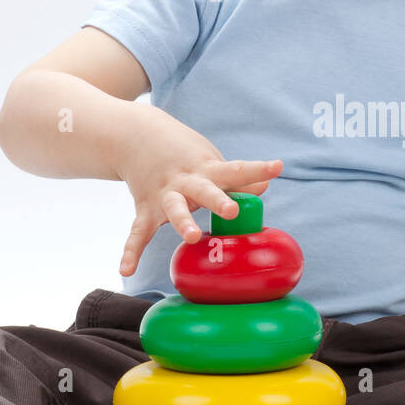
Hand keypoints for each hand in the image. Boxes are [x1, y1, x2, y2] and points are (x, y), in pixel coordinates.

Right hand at [113, 107, 283, 275]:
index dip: (257, 169)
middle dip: (218, 201)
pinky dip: (131, 251)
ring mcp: (164, 195)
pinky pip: (138, 232)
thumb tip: (263, 187)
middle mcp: (186, 182)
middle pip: (204, 190)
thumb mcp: (209, 160)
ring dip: (183, 222)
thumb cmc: (182, 152)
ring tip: (193, 237)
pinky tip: (126, 270)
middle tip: (232, 211)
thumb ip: (234, 178)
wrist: (134, 135)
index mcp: (206, 169)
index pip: (236, 169)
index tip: (277, 166)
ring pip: (174, 209)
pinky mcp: (145, 208)